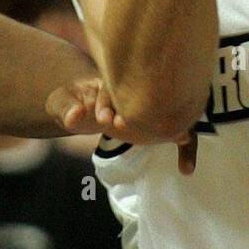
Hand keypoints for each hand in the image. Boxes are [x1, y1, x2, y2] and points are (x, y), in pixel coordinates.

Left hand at [47, 75, 197, 174]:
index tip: (106, 121)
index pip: (120, 85)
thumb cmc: (71, 102)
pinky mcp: (161, 122)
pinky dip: (186, 149)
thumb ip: (66, 108)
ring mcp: (155, 104)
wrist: (82, 106)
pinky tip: (187, 169)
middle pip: (157, 94)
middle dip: (152, 111)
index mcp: (116, 78)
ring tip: (182, 138)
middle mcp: (141, 87)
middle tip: (148, 129)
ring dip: (179, 125)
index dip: (114, 101)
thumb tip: (75, 116)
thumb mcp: (61, 103)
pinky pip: (181, 133)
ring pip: (176, 112)